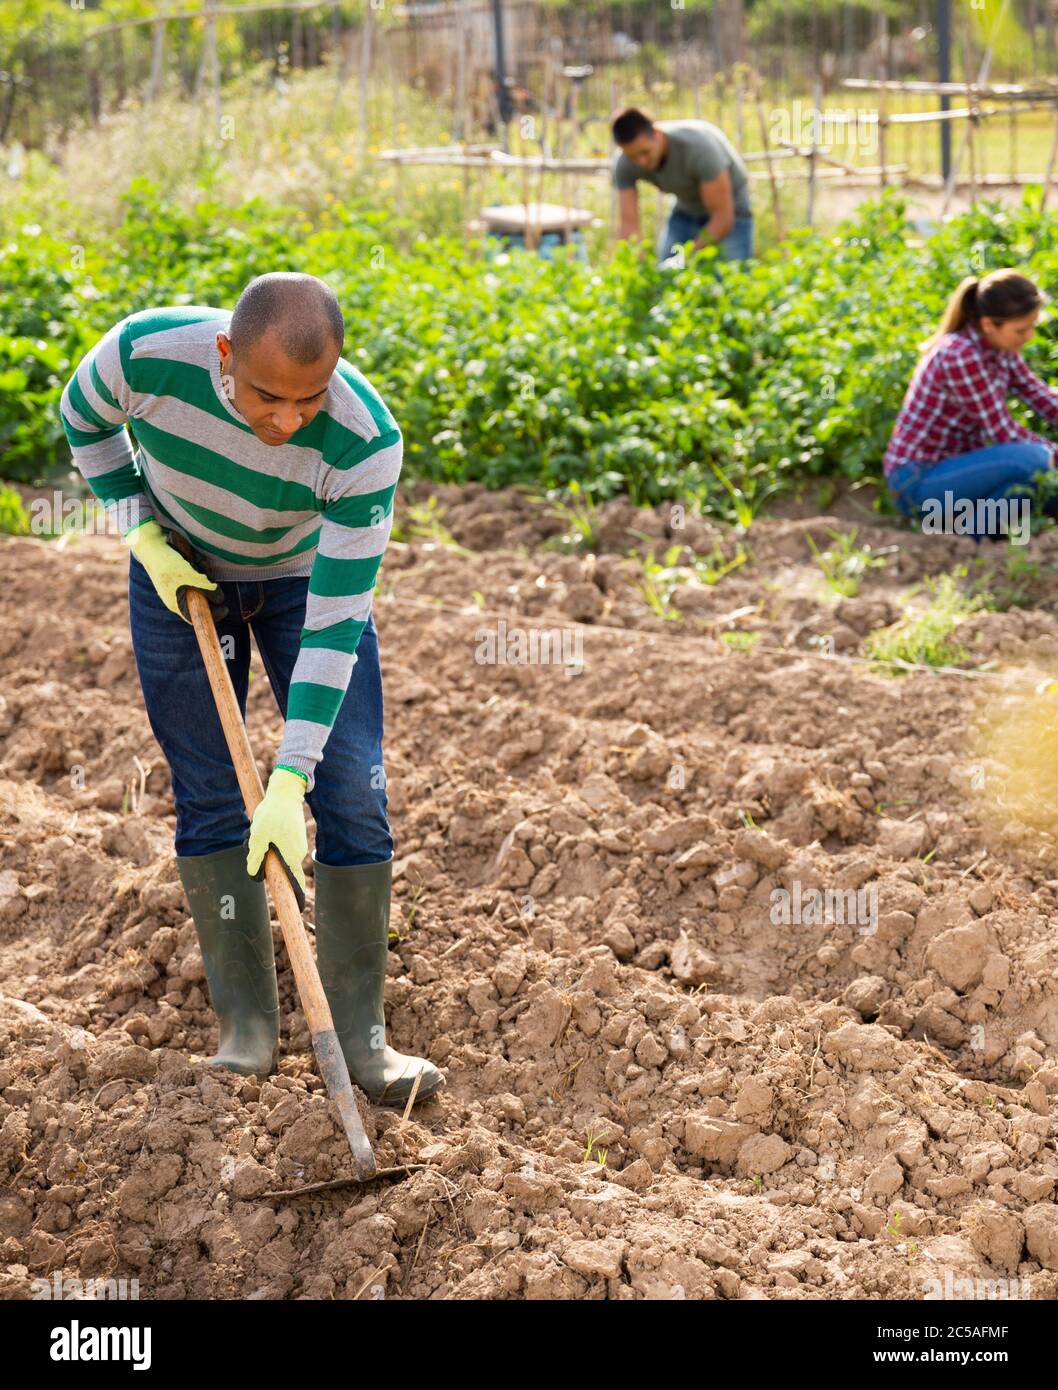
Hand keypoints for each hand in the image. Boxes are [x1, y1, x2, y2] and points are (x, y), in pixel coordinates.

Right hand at [124, 520, 227, 623]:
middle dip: (206, 586)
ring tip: (194, 562)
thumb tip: (219, 597)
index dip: (212, 615)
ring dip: (201, 571)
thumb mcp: (191, 577)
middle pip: (200, 598)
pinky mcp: (179, 572)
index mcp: (176, 604)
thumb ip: (207, 589)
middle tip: (205, 574)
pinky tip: (191, 557)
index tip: (225, 608)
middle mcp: (176, 596)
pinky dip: (196, 565)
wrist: (150, 543)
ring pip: (199, 583)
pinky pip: (194, 572)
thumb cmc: (167, 562)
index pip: (196, 617)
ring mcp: (177, 584)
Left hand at [246, 767, 308, 907]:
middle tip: (250, 842)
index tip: (299, 909)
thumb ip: (255, 857)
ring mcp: (296, 844)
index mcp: (290, 856)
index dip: (297, 897)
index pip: (296, 882)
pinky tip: (263, 825)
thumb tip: (254, 874)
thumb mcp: (258, 836)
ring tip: (255, 830)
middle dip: (263, 861)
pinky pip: (280, 845)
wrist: (286, 792)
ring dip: (264, 848)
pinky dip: (269, 840)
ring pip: (277, 855)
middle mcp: (297, 853)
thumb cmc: (272, 814)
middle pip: (279, 867)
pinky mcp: (294, 836)